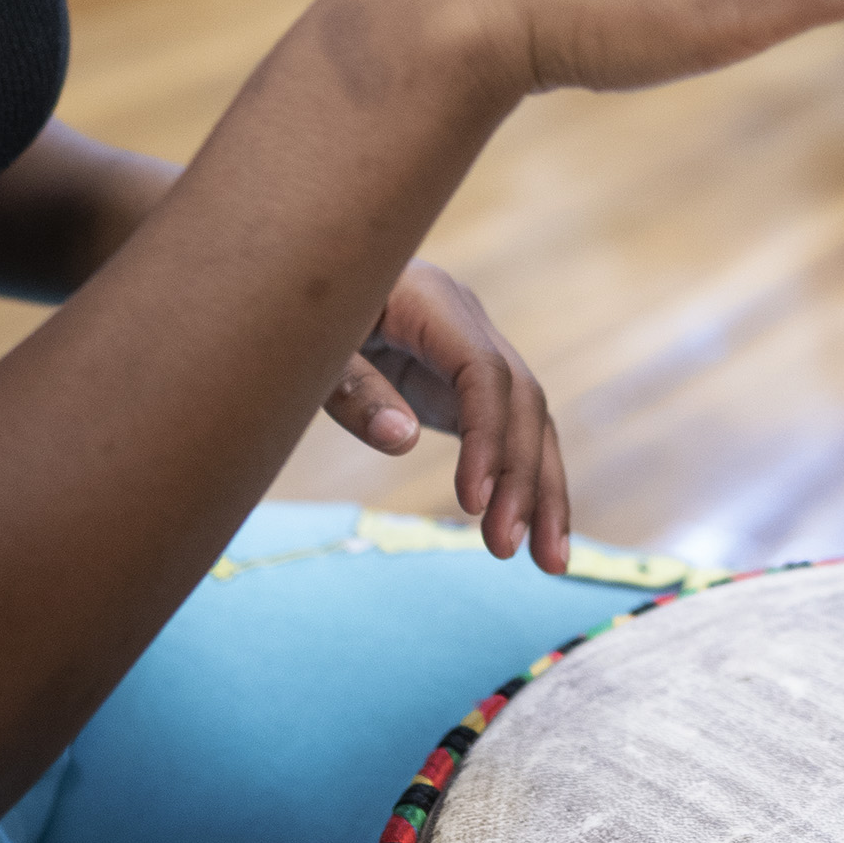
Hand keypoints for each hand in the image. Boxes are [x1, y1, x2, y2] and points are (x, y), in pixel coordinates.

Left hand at [322, 261, 568, 572]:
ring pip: (530, 421)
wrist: (299, 280)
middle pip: (522, 400)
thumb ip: (354, 390)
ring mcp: (473, 352)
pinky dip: (521, 481)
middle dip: (525, 477)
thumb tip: (402, 441)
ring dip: (543, 490)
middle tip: (508, 549)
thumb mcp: (312, 350)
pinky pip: (508, 432)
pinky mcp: (465, 385)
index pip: (484, 372)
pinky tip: (528, 532)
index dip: (487, 437)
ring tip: (550, 562)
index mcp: (431, 302)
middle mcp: (466, 323)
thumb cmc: (293, 313)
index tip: (472, 502)